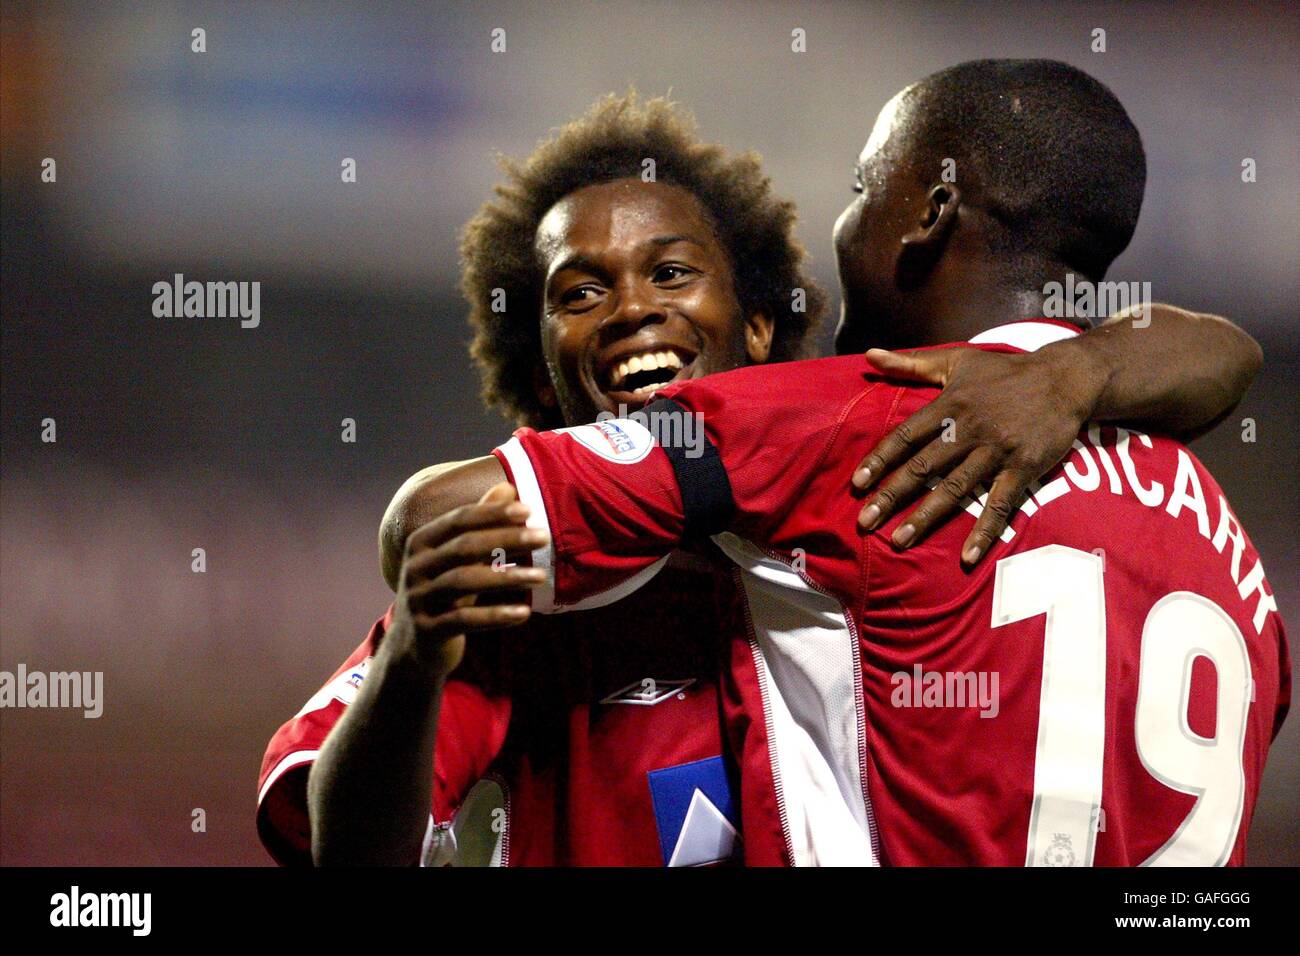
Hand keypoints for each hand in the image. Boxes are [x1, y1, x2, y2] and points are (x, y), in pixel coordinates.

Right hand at [387, 482, 549, 678]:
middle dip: (506, 539)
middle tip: (544, 536)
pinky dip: (496, 616)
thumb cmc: (446, 594)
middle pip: (463, 547)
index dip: (493, 512)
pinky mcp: (427, 631)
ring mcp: (418, 599)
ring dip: (507, 577)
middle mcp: (414, 568)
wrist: (414, 648)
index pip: (459, 520)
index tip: (529, 510)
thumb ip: (481, 525)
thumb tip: (507, 485)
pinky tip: (524, 613)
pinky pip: (464, 620)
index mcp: (421, 543)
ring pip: (464, 582)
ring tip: (541, 575)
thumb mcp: (461, 560)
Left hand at [852, 344, 1104, 565]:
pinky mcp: (1023, 467)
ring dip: (926, 516)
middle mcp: (968, 429)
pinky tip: (967, 556)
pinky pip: (1000, 503)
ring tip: (899, 540)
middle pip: (924, 466)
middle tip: (864, 522)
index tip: (857, 484)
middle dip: (892, 495)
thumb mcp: (956, 360)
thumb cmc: (1003, 371)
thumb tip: (869, 354)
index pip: (906, 436)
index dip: (880, 460)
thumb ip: (910, 363)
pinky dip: (985, 530)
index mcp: (948, 405)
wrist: (1064, 378)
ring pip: (955, 488)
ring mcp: (996, 450)